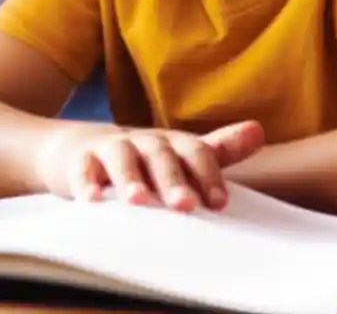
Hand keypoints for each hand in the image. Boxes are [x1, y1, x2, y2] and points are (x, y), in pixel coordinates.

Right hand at [38, 121, 264, 211]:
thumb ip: (218, 149)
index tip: (218, 204)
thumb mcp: (177, 154)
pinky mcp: (79, 160)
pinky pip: (82, 170)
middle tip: (184, 206)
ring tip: (139, 201)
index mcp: (172, 143)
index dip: (207, 175)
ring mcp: (110, 148)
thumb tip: (258, 130)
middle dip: (173, 180)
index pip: (195, 152)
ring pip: (121, 158)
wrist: (79, 149)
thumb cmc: (141, 160)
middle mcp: (143, 142)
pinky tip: (93, 200)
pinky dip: (87, 183)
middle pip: (160, 155)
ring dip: (130, 179)